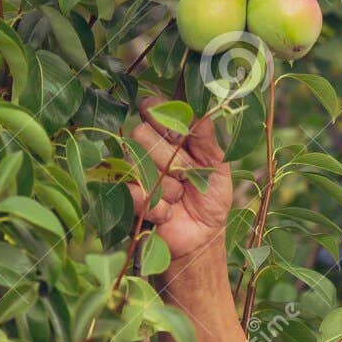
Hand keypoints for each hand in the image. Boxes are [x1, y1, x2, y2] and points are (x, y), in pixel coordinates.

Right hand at [125, 96, 233, 263]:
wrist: (203, 235)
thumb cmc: (210, 195)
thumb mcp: (217, 163)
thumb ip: (205, 135)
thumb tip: (198, 105)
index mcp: (166, 132)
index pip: (151, 106)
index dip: (166, 120)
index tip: (184, 140)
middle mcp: (144, 147)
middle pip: (140, 134)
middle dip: (173, 160)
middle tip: (188, 178)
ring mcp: (131, 172)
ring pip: (138, 164)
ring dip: (169, 187)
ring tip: (180, 197)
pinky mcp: (124, 199)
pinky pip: (134, 192)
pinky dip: (159, 207)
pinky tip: (169, 213)